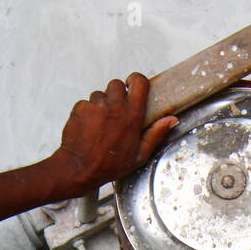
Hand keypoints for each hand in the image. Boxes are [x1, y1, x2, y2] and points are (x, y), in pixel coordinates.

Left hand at [45, 73, 177, 199]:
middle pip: (117, 85)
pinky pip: (86, 103)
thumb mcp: (139, 155)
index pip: (139, 82)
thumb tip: (171, 120)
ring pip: (100, 94)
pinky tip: (89, 128)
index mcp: (132, 115)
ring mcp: (96, 105)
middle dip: (117, 95)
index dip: (136, 81)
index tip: (133, 86)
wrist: (79, 168)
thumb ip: (156, 134)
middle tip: (116, 112)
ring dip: (102, 105)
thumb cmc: (109, 165)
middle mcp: (114, 105)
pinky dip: (87, 112)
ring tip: (101, 124)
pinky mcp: (81, 107)